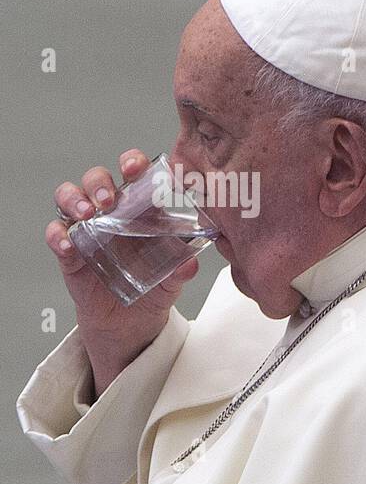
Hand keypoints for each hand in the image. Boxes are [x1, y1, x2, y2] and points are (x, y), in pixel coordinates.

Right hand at [47, 148, 200, 397]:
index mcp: (141, 208)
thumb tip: (191, 264)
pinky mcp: (70, 251)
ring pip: (69, 196)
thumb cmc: (157, 286)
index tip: (135, 168)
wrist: (133, 320)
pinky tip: (67, 244)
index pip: (134, 174)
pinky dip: (57, 235)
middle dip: (100, 183)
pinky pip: (56, 234)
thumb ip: (182, 269)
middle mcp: (111, 212)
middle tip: (110, 200)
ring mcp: (88, 229)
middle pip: (97, 179)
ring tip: (88, 214)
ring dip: (74, 200)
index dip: (132, 163)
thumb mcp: (174, 279)